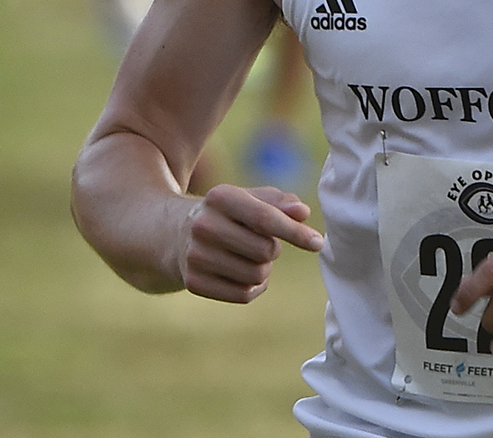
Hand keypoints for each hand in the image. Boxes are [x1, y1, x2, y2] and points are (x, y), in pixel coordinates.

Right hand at [178, 184, 322, 303]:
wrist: (174, 234)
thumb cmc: (227, 214)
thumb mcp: (249, 198)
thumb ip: (279, 202)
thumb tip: (302, 213)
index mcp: (219, 197)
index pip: (265, 218)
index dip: (295, 232)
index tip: (318, 243)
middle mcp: (203, 225)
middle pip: (265, 251)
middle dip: (273, 249)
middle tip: (261, 242)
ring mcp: (195, 256)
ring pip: (257, 275)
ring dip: (263, 268)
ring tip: (248, 256)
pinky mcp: (193, 283)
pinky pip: (243, 295)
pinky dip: (254, 287)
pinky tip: (242, 273)